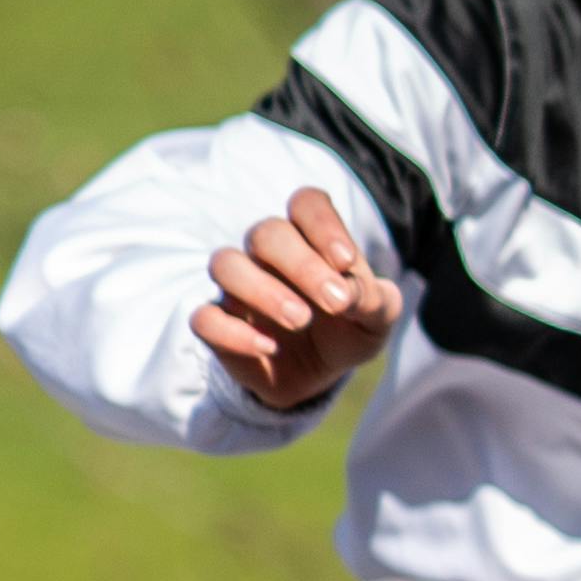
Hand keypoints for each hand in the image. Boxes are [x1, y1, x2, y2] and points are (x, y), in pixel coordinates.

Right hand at [190, 184, 400, 411]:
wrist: (322, 376)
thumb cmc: (348, 331)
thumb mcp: (376, 321)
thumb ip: (375, 300)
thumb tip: (353, 292)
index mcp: (308, 239)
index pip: (306, 204)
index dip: (324, 225)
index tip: (347, 262)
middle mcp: (267, 255)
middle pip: (266, 233)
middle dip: (302, 265)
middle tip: (336, 302)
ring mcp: (238, 288)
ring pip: (225, 264)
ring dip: (263, 290)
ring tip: (301, 320)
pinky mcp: (219, 325)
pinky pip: (204, 318)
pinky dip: (233, 333)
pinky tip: (269, 348)